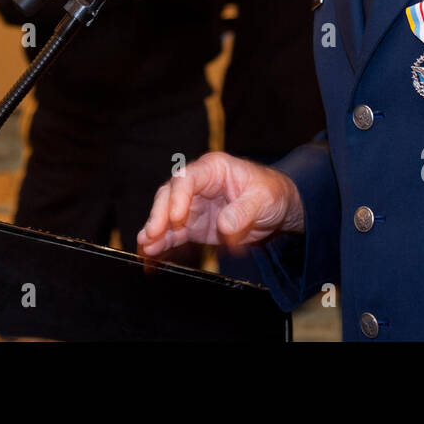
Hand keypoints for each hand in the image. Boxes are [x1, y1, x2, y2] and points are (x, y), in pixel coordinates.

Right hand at [136, 152, 304, 256]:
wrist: (278, 209)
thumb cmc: (272, 193)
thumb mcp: (264, 199)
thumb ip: (244, 210)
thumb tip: (225, 224)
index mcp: (213, 169)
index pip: (187, 178)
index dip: (179, 197)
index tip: (177, 217)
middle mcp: (197, 185)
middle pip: (169, 196)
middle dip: (159, 214)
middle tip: (152, 234)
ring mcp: (193, 206)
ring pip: (166, 216)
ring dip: (154, 231)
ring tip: (145, 247)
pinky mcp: (193, 227)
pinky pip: (173, 234)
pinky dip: (161, 244)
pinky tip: (151, 255)